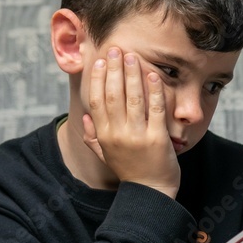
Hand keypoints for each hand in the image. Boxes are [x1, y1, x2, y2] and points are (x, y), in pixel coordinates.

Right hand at [82, 47, 179, 197]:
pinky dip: (154, 91)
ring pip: (132, 99)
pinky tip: (153, 76)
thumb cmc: (130, 172)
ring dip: (132, 74)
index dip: (97, 79)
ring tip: (132, 56)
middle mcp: (118, 133)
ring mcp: (137, 136)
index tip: (100, 62)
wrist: (150, 193)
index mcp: (103, 135)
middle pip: (113, 94)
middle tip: (116, 50)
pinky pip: (155, 110)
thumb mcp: (105, 155)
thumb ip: (92, 137)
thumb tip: (84, 117)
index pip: (96, 100)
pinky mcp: (157, 139)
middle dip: (114, 69)